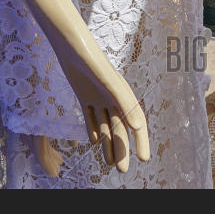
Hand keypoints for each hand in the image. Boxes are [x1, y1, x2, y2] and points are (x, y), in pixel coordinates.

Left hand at [49, 37, 150, 172]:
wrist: (70, 44)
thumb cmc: (91, 59)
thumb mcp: (109, 80)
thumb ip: (124, 101)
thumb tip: (139, 126)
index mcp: (123, 95)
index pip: (135, 123)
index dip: (140, 141)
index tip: (144, 159)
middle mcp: (112, 97)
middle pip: (119, 128)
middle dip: (122, 149)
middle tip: (123, 170)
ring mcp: (98, 96)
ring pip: (105, 125)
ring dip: (107, 143)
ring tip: (109, 163)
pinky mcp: (84, 94)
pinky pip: (90, 116)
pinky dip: (93, 129)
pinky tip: (93, 142)